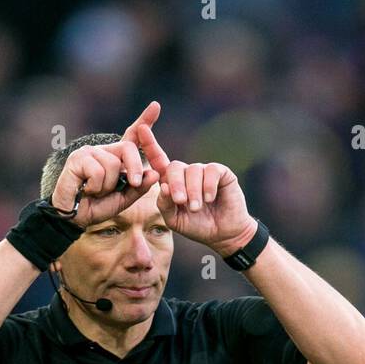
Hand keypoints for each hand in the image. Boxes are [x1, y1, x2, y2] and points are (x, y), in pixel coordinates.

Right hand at [49, 102, 163, 227]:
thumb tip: (155, 173)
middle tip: (132, 183)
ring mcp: (90, 152)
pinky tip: (86, 189)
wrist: (75, 217)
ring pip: (113, 164)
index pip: (132, 137)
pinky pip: (98, 171)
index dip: (144, 120)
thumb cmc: (98, 206)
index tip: (156, 106)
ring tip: (96, 191)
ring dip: (108, 185)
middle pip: (128, 149)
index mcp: (117, 158)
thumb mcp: (124, 199)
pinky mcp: (77, 158)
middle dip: (135, 168)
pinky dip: (96, 186)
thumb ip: (139, 187)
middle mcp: (104, 151)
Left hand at [129, 110, 256, 255]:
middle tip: (181, 202)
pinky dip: (208, 186)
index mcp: (172, 182)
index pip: (158, 160)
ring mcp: (204, 171)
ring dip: (193, 191)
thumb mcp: (175, 220)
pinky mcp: (221, 173)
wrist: (224, 234)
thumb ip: (165, 205)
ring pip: (192, 171)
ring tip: (196, 207)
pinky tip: (210, 198)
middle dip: (176, 184)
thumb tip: (161, 186)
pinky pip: (211, 171)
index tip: (140, 128)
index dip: (149, 144)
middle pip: (174, 167)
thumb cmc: (198, 227)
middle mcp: (187, 173)